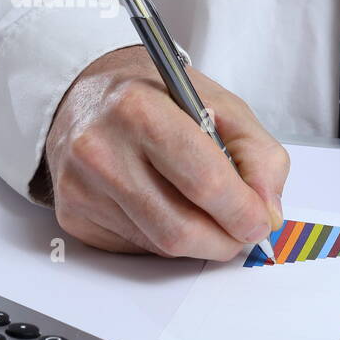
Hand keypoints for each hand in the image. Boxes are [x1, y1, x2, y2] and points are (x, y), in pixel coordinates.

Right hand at [41, 46, 288, 259]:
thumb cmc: (161, 97)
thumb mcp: (223, 106)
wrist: (87, 92)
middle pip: (180, 228)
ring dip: (200, 242)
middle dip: (225, 239)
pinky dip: (166, 238)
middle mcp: (100, 150)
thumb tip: (267, 214)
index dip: (242, 211)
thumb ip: (260, 156)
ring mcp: (80, 187)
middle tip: (243, 230)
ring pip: (160, 246)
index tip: (262, 221)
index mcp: (140, 110)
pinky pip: (137, 247)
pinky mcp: (73, 214)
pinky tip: (167, 207)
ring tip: (210, 214)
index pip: (204, 181)